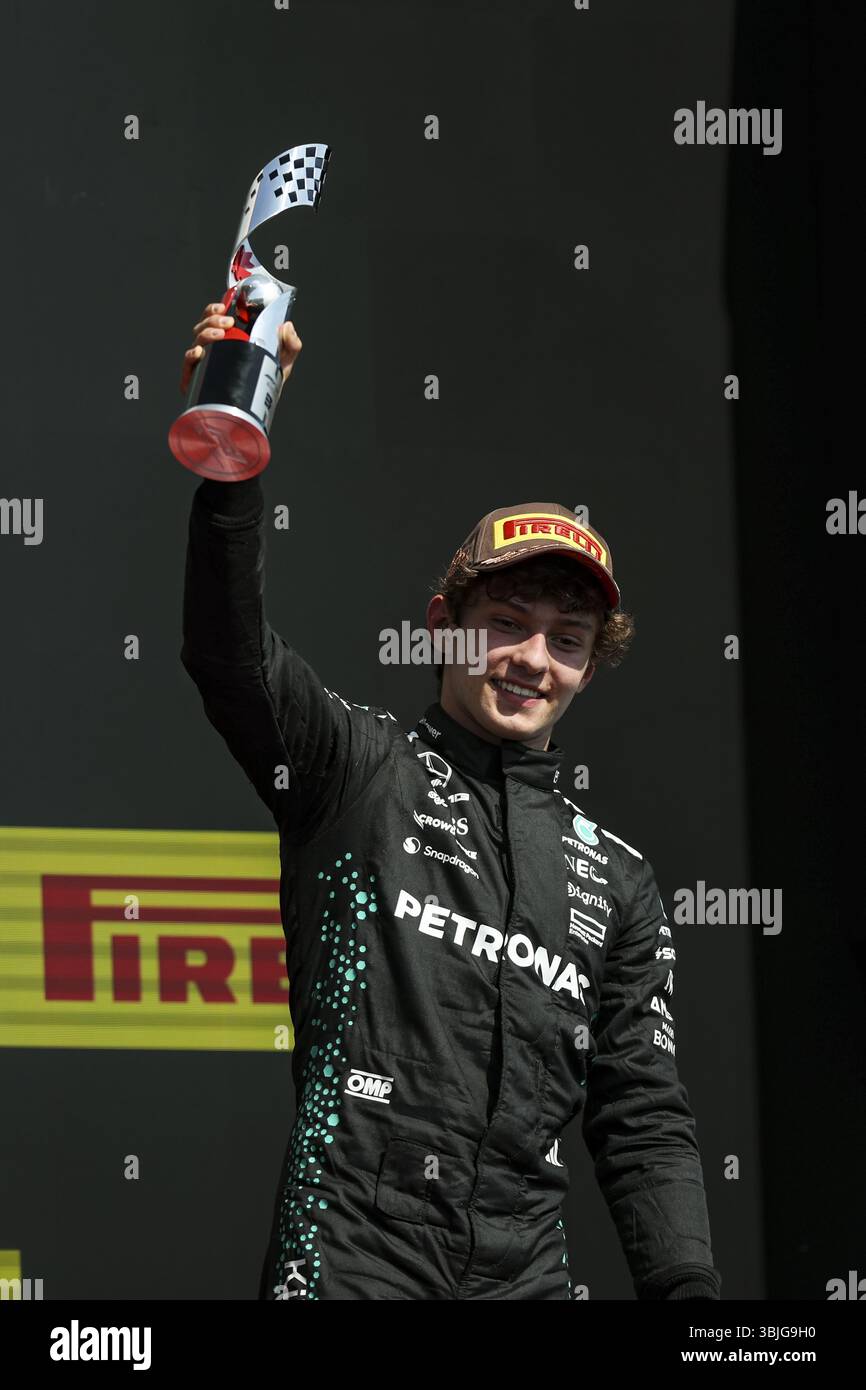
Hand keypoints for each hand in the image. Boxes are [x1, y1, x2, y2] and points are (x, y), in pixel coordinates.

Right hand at [179, 300, 302, 394]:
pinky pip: (188, 365)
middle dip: (212, 320)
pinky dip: (191, 356)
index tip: (224, 307)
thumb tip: (287, 327)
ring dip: (205, 333)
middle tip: (228, 323)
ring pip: (197, 341)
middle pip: (203, 326)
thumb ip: (290, 344)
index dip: (214, 309)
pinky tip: (199, 353)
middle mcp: (214, 349)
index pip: (214, 318)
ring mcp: (205, 364)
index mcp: (228, 339)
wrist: (257, 409)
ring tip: (220, 335)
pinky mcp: (197, 381)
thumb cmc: (265, 382)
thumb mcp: (282, 361)